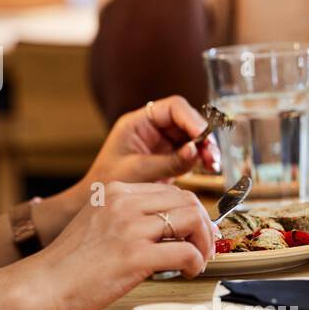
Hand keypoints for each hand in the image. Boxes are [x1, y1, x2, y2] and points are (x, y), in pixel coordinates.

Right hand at [26, 181, 215, 309]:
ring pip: (192, 220)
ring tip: (198, 261)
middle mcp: (124, 203)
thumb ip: (125, 217)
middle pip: (187, 201)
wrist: (42, 284)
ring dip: (203, 243)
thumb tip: (163, 228)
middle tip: (204, 247)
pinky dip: (196, 263)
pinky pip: (186, 252)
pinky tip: (187, 273)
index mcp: (115, 191)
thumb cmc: (68, 263)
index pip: (171, 191)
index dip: (192, 212)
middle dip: (204, 226)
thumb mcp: (96, 223)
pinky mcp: (135, 256)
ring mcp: (130, 228)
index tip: (195, 232)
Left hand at [83, 94, 219, 188]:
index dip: (191, 118)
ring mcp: (161, 142)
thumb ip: (169, 161)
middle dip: (202, 134)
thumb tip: (197, 151)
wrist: (95, 201)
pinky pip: (190, 152)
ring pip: (191, 136)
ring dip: (205, 147)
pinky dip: (200, 158)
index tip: (203, 135)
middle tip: (212, 153)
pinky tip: (208, 166)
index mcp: (138, 122)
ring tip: (212, 163)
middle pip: (186, 120)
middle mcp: (151, 128)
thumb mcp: (138, 171)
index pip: (172, 108)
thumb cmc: (108, 182)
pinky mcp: (168, 157)